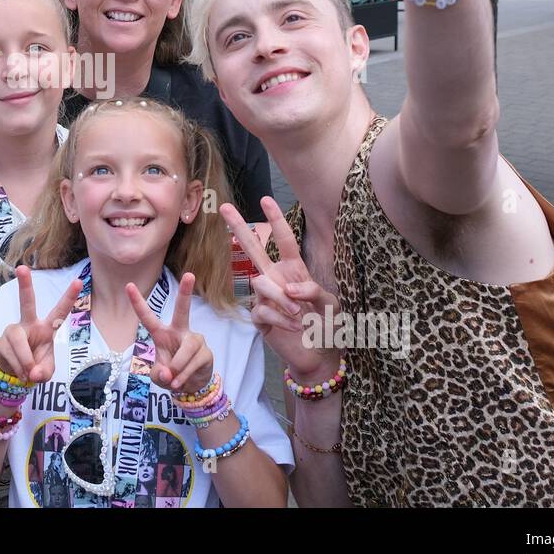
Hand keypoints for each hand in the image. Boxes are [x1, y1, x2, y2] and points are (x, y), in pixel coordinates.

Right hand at [0, 266, 80, 382]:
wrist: (15, 373)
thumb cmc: (36, 365)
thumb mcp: (45, 372)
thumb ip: (44, 373)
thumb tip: (33, 373)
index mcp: (46, 328)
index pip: (59, 311)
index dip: (69, 298)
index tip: (78, 282)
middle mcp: (29, 324)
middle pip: (27, 302)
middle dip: (24, 285)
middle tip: (21, 268)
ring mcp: (13, 330)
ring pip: (19, 340)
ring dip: (24, 360)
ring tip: (28, 373)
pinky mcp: (1, 340)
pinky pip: (10, 354)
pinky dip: (17, 367)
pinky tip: (20, 372)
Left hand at [126, 274, 213, 393]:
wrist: (191, 387)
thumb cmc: (171, 375)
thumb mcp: (158, 378)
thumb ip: (158, 375)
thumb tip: (168, 373)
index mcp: (162, 334)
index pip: (148, 317)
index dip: (137, 302)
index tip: (128, 285)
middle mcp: (179, 331)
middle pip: (183, 310)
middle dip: (186, 292)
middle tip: (190, 274)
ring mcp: (195, 340)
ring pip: (186, 348)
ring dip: (178, 367)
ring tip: (173, 381)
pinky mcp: (206, 352)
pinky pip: (194, 362)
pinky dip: (184, 376)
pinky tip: (180, 383)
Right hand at [222, 198, 340, 380]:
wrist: (320, 354)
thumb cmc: (328, 324)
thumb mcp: (330, 304)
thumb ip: (313, 291)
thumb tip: (290, 288)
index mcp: (294, 270)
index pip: (283, 241)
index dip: (275, 220)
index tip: (265, 200)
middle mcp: (276, 280)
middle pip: (253, 250)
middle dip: (239, 228)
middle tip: (223, 208)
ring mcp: (266, 298)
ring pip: (261, 283)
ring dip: (282, 299)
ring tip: (300, 316)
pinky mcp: (260, 318)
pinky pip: (261, 310)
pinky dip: (281, 319)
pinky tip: (294, 327)